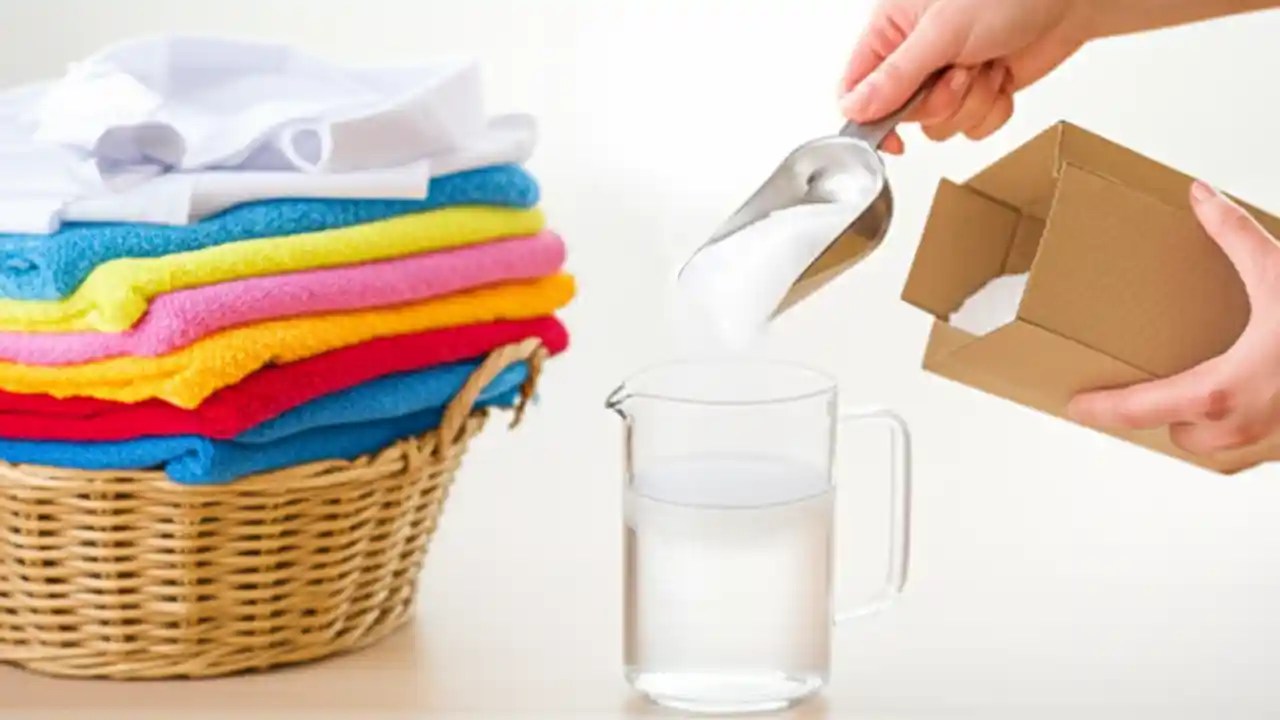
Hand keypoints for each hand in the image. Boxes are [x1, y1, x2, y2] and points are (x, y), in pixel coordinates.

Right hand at [839, 0, 1088, 152]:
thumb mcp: (940, 32)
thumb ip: (894, 77)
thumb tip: (854, 109)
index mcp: (890, 30)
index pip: (855, 88)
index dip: (868, 119)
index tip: (893, 137)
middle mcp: (915, 55)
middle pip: (902, 114)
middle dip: (940, 102)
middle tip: (961, 72)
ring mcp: (947, 76)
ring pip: (939, 126)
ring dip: (970, 103)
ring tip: (986, 65)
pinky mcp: (978, 91)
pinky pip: (971, 127)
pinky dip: (992, 108)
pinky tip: (1001, 74)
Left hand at [1068, 183, 1279, 458]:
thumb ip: (1232, 232)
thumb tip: (1199, 194)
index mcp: (1223, 389)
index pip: (1141, 409)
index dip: (1102, 408)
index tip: (1074, 404)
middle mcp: (1243, 426)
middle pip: (1178, 432)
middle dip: (1159, 413)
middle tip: (1132, 388)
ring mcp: (1274, 442)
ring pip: (1216, 444)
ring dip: (1200, 422)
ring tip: (1182, 390)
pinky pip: (1254, 443)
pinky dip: (1239, 422)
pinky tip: (1245, 394)